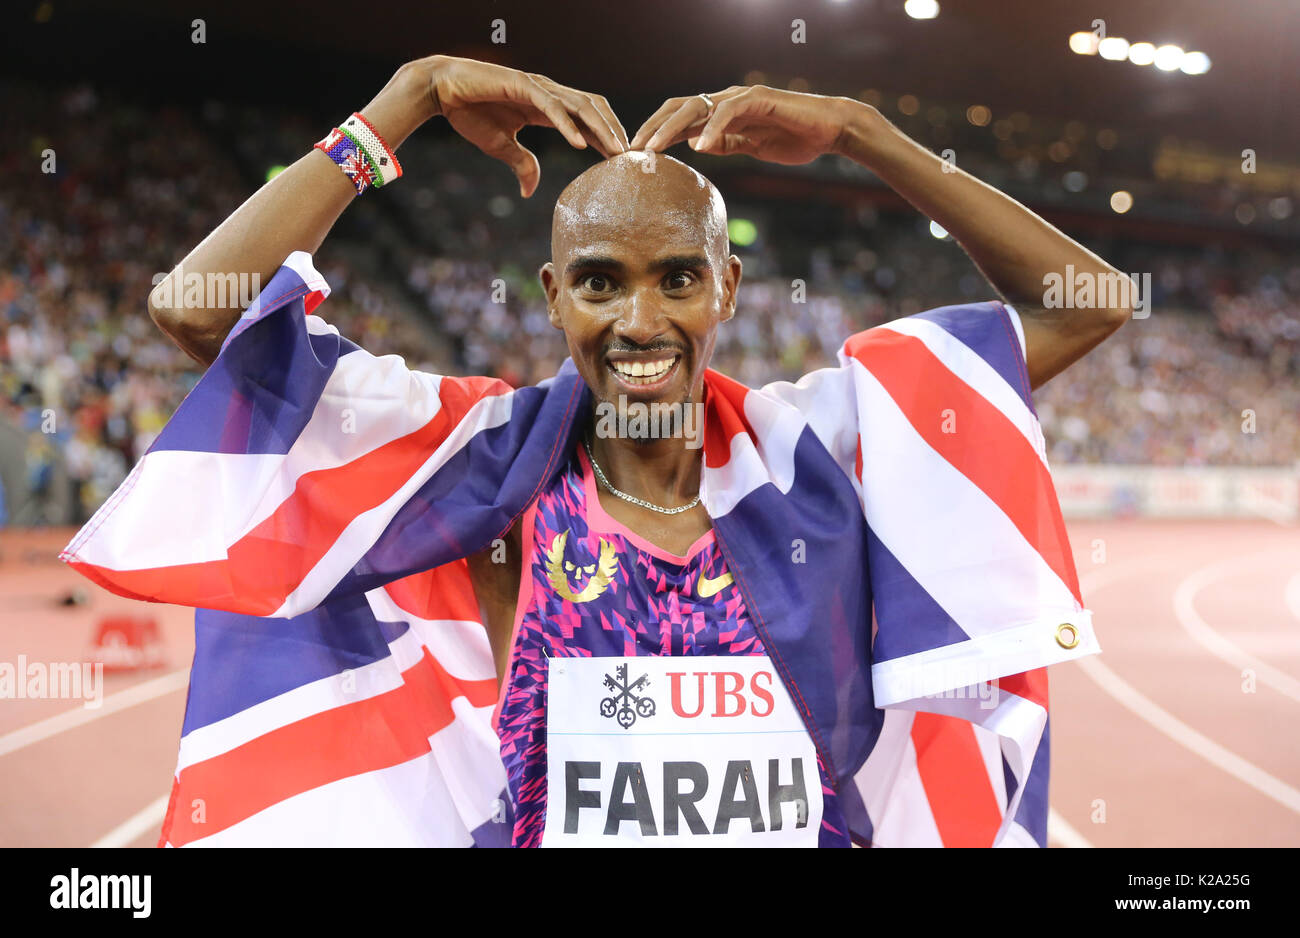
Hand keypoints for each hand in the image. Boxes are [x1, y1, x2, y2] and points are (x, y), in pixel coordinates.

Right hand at [419, 55, 627, 195]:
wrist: (440, 90)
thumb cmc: (470, 112)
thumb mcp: (501, 146)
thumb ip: (521, 163)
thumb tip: (530, 190)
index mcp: (545, 105)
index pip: (585, 120)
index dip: (605, 137)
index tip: (621, 161)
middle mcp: (547, 91)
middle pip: (592, 109)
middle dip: (613, 132)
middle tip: (630, 159)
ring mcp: (536, 85)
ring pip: (579, 105)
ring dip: (600, 129)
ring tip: (616, 152)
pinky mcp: (521, 84)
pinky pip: (551, 106)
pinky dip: (568, 125)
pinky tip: (581, 144)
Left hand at [630, 85, 862, 164]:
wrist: (830, 130)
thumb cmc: (794, 138)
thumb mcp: (752, 147)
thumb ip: (726, 143)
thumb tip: (698, 146)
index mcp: (722, 113)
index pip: (680, 119)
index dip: (656, 134)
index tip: (637, 156)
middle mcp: (726, 101)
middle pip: (678, 108)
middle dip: (652, 128)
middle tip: (632, 151)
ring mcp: (741, 97)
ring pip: (696, 107)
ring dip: (671, 128)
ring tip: (653, 149)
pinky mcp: (759, 100)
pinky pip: (728, 112)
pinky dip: (712, 128)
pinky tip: (698, 146)